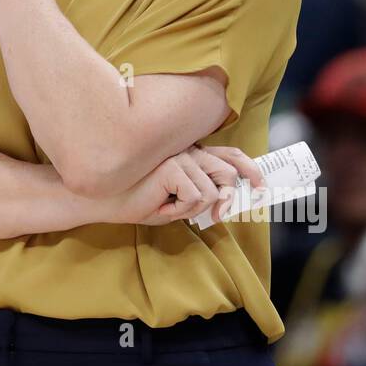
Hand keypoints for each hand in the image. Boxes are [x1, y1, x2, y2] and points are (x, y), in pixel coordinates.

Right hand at [98, 143, 265, 225]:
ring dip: (193, 208)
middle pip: (228, 171)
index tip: (260, 187)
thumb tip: (229, 200)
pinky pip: (197, 197)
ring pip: (212, 191)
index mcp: (190, 153)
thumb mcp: (177, 199)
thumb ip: (201, 195)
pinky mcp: (172, 165)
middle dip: (229, 197)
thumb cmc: (138, 200)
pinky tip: (161, 204)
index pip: (229, 155)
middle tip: (217, 215)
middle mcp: (188, 150)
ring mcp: (180, 155)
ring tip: (169, 206)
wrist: (105, 201)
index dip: (250, 169)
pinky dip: (181, 210)